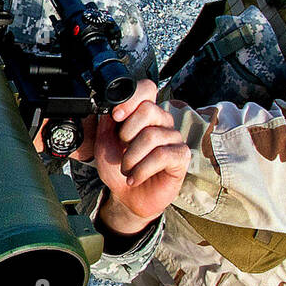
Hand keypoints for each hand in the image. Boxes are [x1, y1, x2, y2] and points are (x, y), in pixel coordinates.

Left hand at [94, 79, 189, 234]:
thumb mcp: (104, 143)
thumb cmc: (119, 169)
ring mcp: (174, 138)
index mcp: (144, 114)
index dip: (131, 98)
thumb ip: (107, 122)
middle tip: (121, 149)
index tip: (116, 117)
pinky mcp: (181, 157)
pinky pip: (162, 155)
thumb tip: (111, 107)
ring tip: (127, 169)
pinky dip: (142, 169)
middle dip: (127, 133)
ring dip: (131, 158)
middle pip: (148, 110)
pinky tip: (135, 178)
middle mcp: (162, 122)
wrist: (127, 197)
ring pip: (151, 136)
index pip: (147, 88)